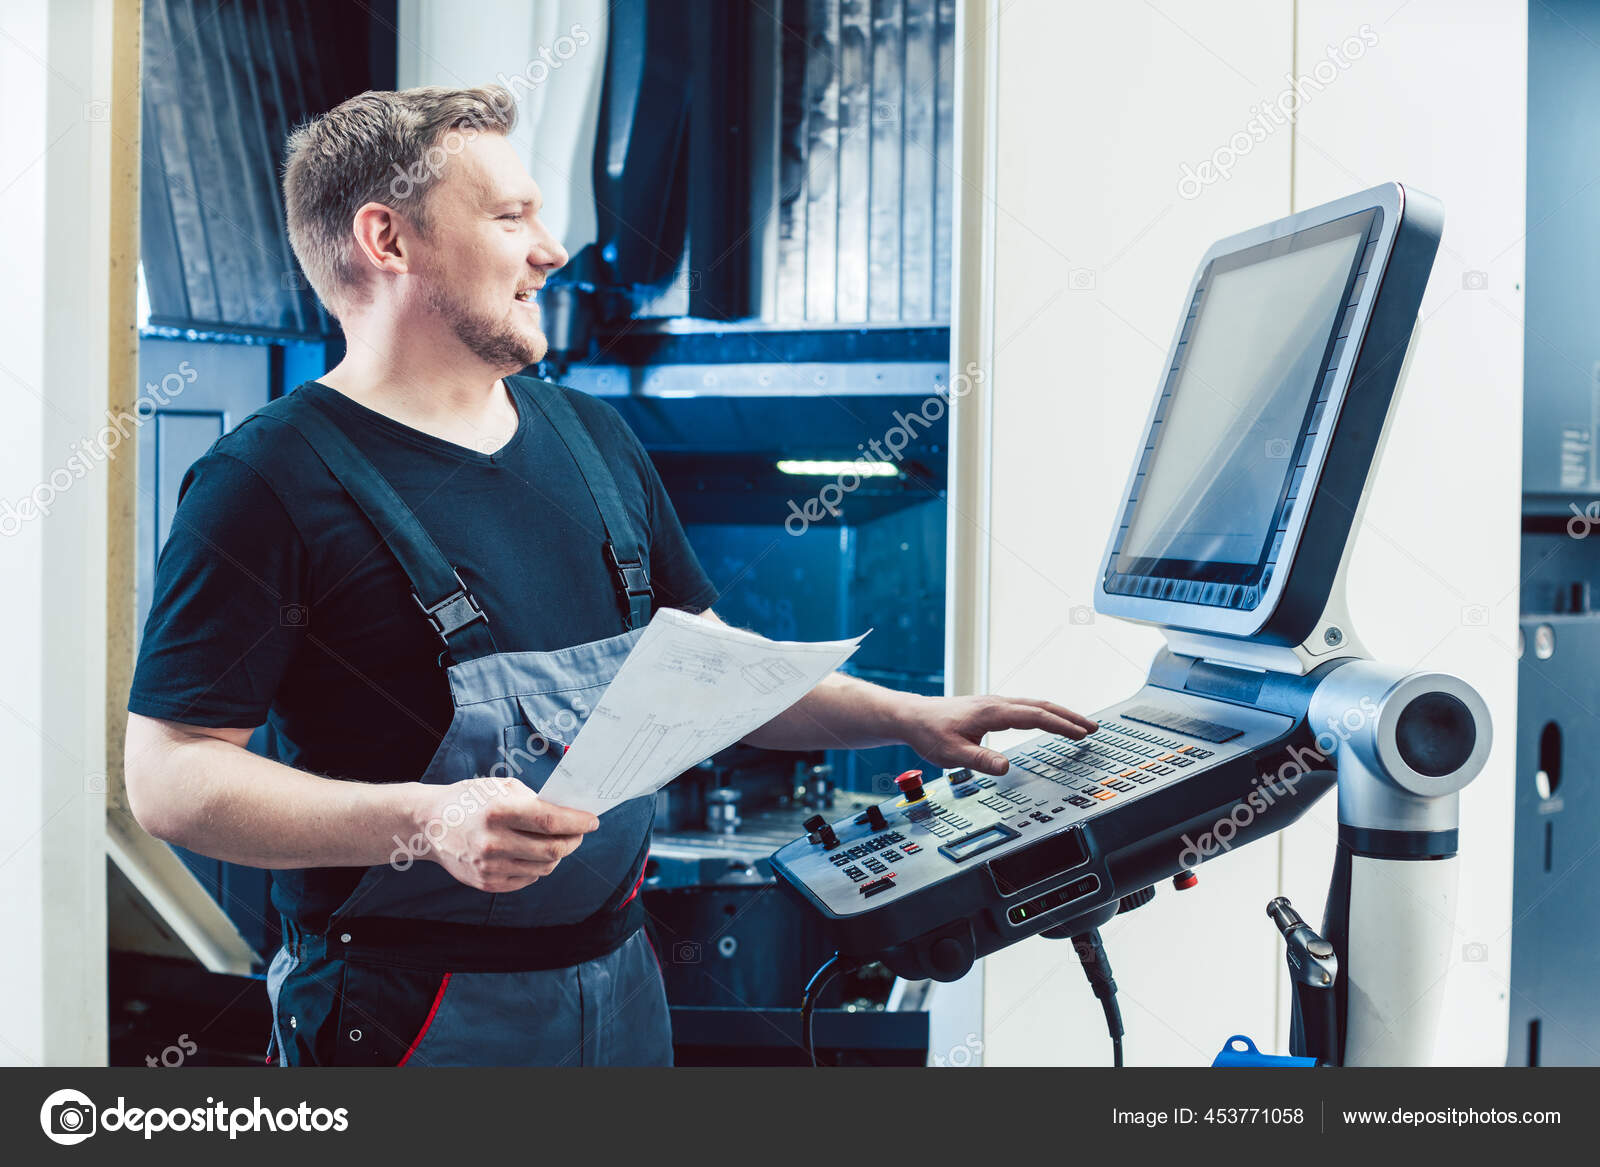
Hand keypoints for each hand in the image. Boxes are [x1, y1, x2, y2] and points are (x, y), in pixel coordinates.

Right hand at [412, 776, 598, 892]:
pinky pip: (527, 879)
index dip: (578, 822)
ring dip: (557, 855)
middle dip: (574, 841)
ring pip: (543, 867)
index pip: (551, 822)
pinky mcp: (486, 883)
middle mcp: (493, 842)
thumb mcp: (500, 787)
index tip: (593, 820)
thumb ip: (534, 799)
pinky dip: (537, 867)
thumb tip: (567, 813)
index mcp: (498, 812)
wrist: (430, 825)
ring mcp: (489, 866)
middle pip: (552, 849)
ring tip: (554, 841)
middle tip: (579, 833)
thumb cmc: (470, 800)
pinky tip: (531, 853)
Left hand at [900, 695, 1097, 775]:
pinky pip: (1027, 707)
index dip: (1061, 725)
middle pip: (1042, 705)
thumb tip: (1006, 767)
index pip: (1035, 716)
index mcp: (992, 712)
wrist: (913, 716)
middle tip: (1094, 728)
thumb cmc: (930, 733)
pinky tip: (1050, 721)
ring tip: (1081, 725)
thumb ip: (979, 760)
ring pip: (1036, 704)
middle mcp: (997, 703)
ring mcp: (996, 703)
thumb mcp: (952, 753)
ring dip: (1060, 713)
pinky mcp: (992, 708)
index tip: (1082, 734)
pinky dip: (1046, 713)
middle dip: (1070, 716)